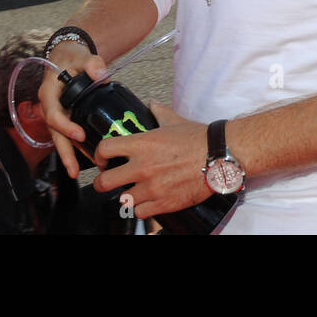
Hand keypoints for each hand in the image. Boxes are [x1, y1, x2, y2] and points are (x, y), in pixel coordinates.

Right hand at [38, 47, 108, 178]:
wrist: (68, 55)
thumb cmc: (72, 56)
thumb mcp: (82, 55)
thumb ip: (92, 63)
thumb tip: (100, 74)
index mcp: (49, 92)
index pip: (53, 114)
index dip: (65, 126)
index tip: (79, 135)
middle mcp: (50, 106)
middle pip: (55, 133)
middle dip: (64, 153)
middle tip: (74, 170)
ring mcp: (57, 113)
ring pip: (61, 137)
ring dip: (70, 155)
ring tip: (78, 172)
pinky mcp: (65, 116)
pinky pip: (68, 134)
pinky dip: (77, 147)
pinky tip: (89, 157)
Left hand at [92, 102, 211, 219]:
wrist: (219, 156)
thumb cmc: (198, 138)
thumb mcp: (175, 121)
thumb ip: (159, 112)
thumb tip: (151, 104)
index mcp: (141, 144)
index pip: (104, 149)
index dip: (98, 155)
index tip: (102, 160)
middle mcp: (142, 167)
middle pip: (104, 182)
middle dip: (103, 182)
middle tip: (109, 181)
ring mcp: (152, 187)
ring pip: (123, 199)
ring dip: (127, 196)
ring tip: (133, 191)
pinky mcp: (163, 203)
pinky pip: (140, 212)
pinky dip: (142, 208)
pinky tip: (147, 202)